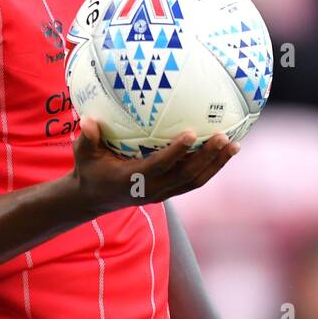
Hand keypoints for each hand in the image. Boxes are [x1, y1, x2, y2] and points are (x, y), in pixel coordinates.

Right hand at [66, 117, 239, 215]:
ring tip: (234, 145)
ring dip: (215, 164)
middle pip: (185, 175)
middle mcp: (151, 190)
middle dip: (206, 157)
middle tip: (223, 136)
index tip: (191, 133)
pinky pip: (194, 182)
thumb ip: (87, 138)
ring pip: (195, 181)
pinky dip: (211, 168)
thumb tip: (88, 120)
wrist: (94, 197)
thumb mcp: (83, 154)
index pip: (159, 165)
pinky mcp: (169, 192)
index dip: (176, 152)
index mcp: (132, 180)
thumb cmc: (89, 169)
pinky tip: (226, 153)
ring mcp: (162, 194)